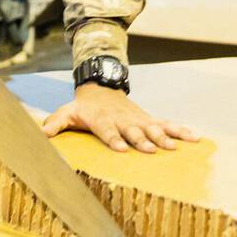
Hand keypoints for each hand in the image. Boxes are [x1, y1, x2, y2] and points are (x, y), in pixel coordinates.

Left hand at [42, 83, 199, 152]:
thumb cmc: (84, 107)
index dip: (114, 138)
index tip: (121, 149)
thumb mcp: (67, 112)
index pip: (108, 129)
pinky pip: (166, 124)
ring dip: (164, 136)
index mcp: (103, 119)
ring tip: (175, 147)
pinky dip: (180, 130)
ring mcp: (138, 119)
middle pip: (134, 130)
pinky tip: (195, 137)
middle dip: (143, 139)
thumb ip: (56, 122)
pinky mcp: (148, 119)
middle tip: (153, 150)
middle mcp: (123, 119)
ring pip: (153, 127)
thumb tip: (41, 133)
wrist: (102, 86)